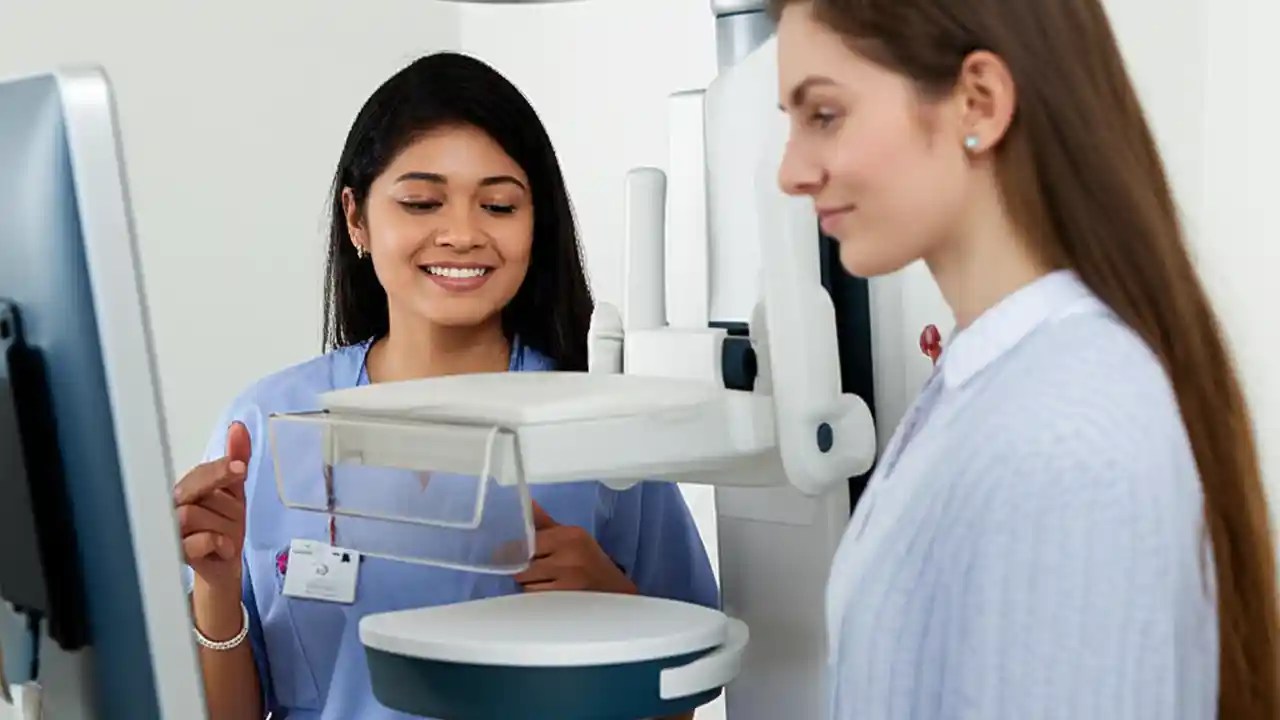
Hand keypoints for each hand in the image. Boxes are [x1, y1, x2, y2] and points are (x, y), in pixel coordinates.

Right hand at [174, 422, 250, 594]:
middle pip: (191, 489)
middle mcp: (173, 507)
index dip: (219, 469)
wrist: (222, 567)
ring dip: (222, 526)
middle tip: (238, 491)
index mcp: (187, 490)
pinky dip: (218, 544)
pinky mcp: (174, 554)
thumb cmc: (223, 528)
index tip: (240, 467)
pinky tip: (224, 549)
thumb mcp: (235, 493)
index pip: (199, 473)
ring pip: (193, 515)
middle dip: (219, 491)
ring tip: (227, 536)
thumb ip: (237, 459)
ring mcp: (170, 531)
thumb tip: (238, 427)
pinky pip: (197, 542)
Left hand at [514, 502, 637, 594]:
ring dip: (528, 584)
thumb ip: (544, 523)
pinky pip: (535, 598)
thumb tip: (526, 503)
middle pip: (523, 564)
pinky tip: (547, 593)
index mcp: (569, 536)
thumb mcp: (570, 537)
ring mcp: (569, 580)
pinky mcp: (566, 600)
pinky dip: (536, 597)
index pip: (527, 541)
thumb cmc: (588, 560)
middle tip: (530, 569)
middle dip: (521, 568)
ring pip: (526, 583)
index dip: (515, 550)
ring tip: (542, 581)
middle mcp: (569, 556)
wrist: (615, 590)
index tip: (512, 554)